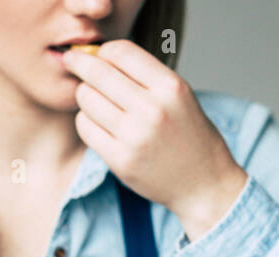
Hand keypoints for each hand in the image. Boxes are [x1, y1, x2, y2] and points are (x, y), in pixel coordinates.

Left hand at [64, 40, 248, 240]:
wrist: (203, 183)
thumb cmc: (188, 136)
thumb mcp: (179, 96)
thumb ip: (145, 76)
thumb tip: (99, 56)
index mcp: (170, 87)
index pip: (121, 52)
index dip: (103, 50)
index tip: (97, 55)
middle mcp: (153, 110)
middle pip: (98, 73)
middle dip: (81, 64)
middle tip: (75, 64)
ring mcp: (135, 137)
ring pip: (87, 99)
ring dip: (85, 95)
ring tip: (96, 101)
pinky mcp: (120, 160)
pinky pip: (86, 127)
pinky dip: (86, 121)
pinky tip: (98, 123)